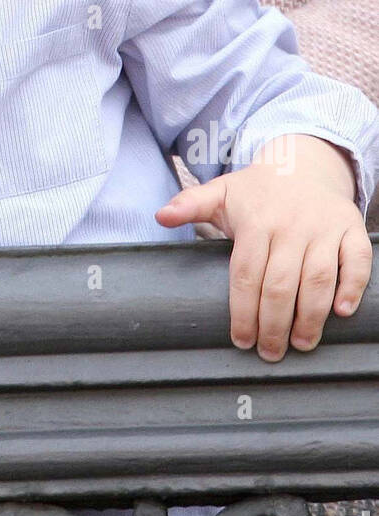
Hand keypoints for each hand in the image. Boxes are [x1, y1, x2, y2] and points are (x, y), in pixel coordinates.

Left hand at [155, 134, 372, 360]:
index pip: (246, 274)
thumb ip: (190, 204)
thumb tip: (159, 216)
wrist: (302, 163)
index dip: (243, 311)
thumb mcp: (221, 192)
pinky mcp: (351, 229)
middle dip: (273, 324)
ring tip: (301, 344)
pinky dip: (353, 287)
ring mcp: (323, 227)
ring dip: (310, 316)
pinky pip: (357, 261)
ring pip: (318, 277)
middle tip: (269, 353)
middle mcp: (291, 225)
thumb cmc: (257, 190)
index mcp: (256, 221)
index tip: (241, 340)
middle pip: (280, 283)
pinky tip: (342, 312)